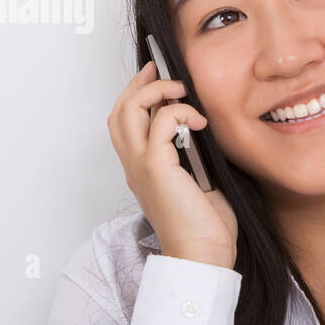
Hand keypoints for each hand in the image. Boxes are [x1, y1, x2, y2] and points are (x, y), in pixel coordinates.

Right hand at [106, 60, 238, 267]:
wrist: (202, 255)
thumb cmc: (206, 227)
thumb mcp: (201, 182)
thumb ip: (194, 155)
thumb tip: (203, 130)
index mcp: (142, 170)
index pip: (125, 125)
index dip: (136, 97)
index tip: (157, 80)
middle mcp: (134, 166)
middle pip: (119, 111)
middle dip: (138, 84)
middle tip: (159, 69)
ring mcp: (141, 166)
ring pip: (128, 110)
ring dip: (154, 91)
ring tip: (180, 89)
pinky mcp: (156, 167)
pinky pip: (160, 122)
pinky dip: (179, 111)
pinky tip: (199, 121)